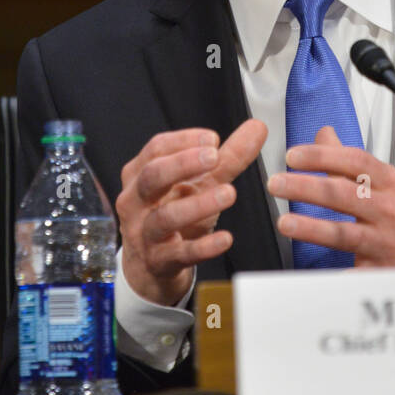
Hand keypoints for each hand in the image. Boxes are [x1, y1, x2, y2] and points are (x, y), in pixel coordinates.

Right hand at [116, 118, 267, 305]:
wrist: (149, 268)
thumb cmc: (172, 214)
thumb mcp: (199, 183)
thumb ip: (228, 156)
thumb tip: (258, 127)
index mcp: (141, 174)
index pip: (156, 149)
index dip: (183, 141)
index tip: (212, 139)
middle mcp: (136, 201)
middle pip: (152, 176)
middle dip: (182, 164)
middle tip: (214, 156)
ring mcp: (144, 233)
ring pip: (165, 217)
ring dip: (198, 204)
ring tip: (229, 193)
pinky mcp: (158, 262)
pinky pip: (179, 254)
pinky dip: (203, 247)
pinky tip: (225, 239)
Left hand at [267, 126, 394, 266]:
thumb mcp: (388, 181)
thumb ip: (351, 160)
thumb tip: (324, 135)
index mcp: (390, 182)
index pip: (354, 161)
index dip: (322, 156)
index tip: (293, 156)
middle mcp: (389, 210)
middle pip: (343, 194)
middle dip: (306, 187)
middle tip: (277, 184)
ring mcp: (386, 242)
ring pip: (344, 233)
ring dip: (312, 228)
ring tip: (286, 223)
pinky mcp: (381, 272)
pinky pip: (354, 274)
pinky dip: (334, 275)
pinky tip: (311, 276)